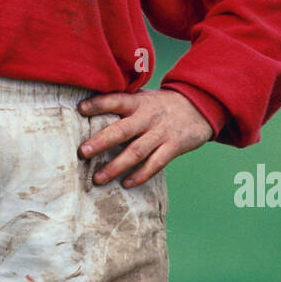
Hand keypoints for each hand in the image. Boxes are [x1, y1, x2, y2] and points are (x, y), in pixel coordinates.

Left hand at [77, 88, 212, 187]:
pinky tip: (126, 183)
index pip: (116, 100)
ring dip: (116, 166)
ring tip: (98, 178)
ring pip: (136, 151)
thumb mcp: (143, 98)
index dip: (99, 104)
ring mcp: (161, 132)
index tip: (80, 109)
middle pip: (123, 130)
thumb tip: (87, 110)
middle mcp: (148, 117)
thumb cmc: (162, 104)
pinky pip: (155, 164)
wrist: (200, 105)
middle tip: (83, 152)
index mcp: (138, 102)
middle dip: (102, 141)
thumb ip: (122, 104)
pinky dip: (141, 175)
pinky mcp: (174, 146)